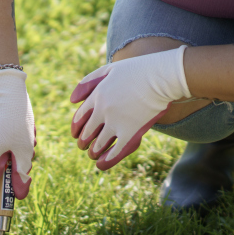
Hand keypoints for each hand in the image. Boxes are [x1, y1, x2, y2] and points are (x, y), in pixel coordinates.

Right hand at [0, 67, 34, 224]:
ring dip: (3, 167)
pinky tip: (16, 139)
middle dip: (0, 185)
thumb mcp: (25, 148)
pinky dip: (0, 155)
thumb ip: (21, 172)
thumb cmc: (16, 118)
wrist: (3, 89)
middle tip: (15, 187)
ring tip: (23, 149)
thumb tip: (19, 193)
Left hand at [70, 46, 189, 169]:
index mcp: (97, 96)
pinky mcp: (131, 132)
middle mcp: (103, 110)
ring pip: (99, 144)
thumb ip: (88, 83)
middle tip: (83, 147)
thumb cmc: (138, 71)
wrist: (161, 77)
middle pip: (87, 132)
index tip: (75, 134)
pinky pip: (116, 150)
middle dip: (83, 142)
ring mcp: (116, 122)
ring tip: (92, 155)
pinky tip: (102, 164)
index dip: (76, 128)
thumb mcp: (108, 70)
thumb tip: (72, 101)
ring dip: (93, 152)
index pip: (79, 117)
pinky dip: (107, 159)